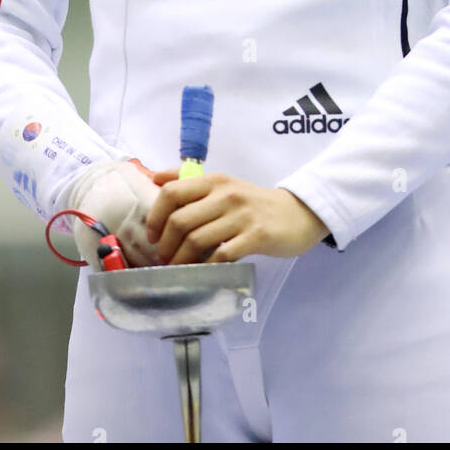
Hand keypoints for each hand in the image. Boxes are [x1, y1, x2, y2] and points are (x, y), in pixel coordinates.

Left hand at [145, 170, 330, 265]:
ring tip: (178, 268)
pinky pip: (221, 255)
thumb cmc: (253, 202)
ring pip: (196, 240)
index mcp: (214, 181)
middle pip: (180, 220)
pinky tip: (203, 271)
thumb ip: (191, 181)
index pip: (172, 192)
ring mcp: (241, 216)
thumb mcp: (224, 185)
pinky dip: (206, 266)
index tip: (153, 235)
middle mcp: (226, 195)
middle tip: (164, 258)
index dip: (155, 216)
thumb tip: (155, 177)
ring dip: (181, 260)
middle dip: (165, 244)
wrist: (296, 213)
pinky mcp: (256, 236)